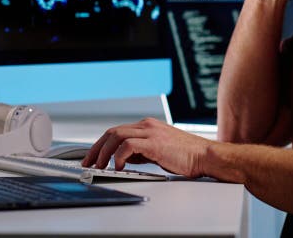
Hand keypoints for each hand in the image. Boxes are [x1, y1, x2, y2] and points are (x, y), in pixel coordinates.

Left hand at [81, 117, 213, 177]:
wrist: (204, 155)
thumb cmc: (186, 155)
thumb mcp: (158, 151)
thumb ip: (140, 152)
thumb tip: (123, 158)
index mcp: (148, 126)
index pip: (117, 131)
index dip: (102, 144)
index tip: (93, 156)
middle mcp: (147, 126)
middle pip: (112, 131)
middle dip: (97, 148)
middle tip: (89, 162)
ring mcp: (150, 132)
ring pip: (116, 135)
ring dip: (104, 152)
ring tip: (100, 166)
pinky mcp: (154, 143)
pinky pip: (128, 145)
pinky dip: (119, 156)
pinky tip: (118, 166)